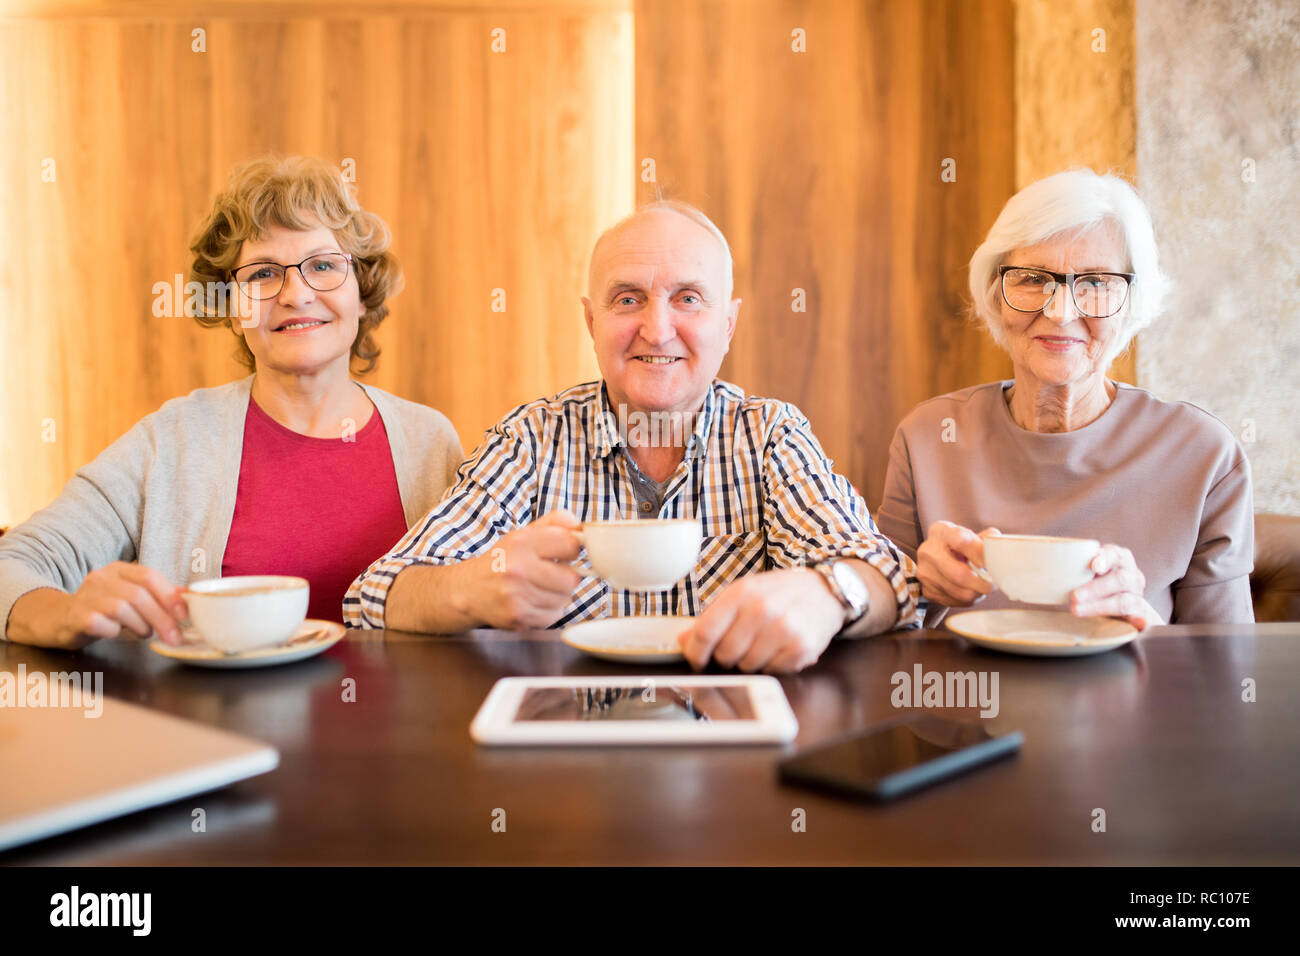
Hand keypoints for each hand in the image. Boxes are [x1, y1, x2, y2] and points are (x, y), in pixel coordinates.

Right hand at [58, 562, 187, 647]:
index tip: (184, 614)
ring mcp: (86, 596)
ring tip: (144, 633)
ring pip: (122, 609)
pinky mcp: (76, 616)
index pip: (149, 576)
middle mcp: (101, 578)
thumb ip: (155, 595)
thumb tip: (185, 596)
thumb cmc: (101, 609)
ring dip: (140, 625)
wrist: (57, 618)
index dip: (169, 595)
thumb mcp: (129, 597)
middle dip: (161, 618)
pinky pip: (102, 624)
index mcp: (118, 570)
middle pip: (138, 595)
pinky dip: (116, 632)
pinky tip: (117, 633)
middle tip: (174, 636)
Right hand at [465, 509, 583, 628]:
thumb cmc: (502, 560)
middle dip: (566, 577)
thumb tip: (580, 526)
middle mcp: (517, 569)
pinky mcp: (517, 617)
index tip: (564, 553)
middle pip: (571, 579)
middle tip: (552, 574)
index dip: (572, 549)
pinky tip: (533, 602)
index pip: (569, 544)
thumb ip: (555, 522)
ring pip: (564, 599)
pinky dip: (549, 610)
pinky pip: (554, 616)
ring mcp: (516, 596)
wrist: (468, 590)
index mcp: (521, 542)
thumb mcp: (524, 534)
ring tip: (540, 588)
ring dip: (558, 595)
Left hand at [678, 568, 843, 673]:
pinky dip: (773, 664)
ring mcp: (782, 630)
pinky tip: (781, 647)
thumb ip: (713, 616)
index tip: (696, 658)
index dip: (695, 651)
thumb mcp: (744, 593)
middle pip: (724, 654)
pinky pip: (771, 671)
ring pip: (746, 666)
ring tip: (764, 642)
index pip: (705, 632)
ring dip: (751, 660)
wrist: (825, 591)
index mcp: (741, 593)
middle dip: (727, 655)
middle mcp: (761, 610)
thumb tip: (682, 639)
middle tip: (740, 643)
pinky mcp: (800, 648)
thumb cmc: (779, 593)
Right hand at [916, 521, 999, 606]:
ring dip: (978, 592)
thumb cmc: (958, 545)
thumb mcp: (970, 535)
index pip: (962, 542)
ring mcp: (925, 573)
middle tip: (995, 584)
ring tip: (984, 586)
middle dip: (982, 583)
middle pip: (959, 574)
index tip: (993, 562)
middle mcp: (928, 551)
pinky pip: (956, 601)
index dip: (981, 554)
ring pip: (960, 592)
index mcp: (941, 531)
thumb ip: (986, 539)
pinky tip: (971, 590)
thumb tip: (996, 547)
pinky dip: (968, 599)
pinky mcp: (927, 591)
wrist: (936, 559)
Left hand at [1070, 544, 1162, 630]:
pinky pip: (1143, 618)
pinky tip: (1138, 623)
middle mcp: (1132, 575)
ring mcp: (1138, 595)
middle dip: (1094, 588)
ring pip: (1124, 600)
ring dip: (1099, 606)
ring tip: (1077, 610)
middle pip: (1119, 579)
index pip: (1115, 554)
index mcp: (1120, 559)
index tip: (1093, 566)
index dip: (1105, 558)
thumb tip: (1044, 565)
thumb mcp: (1087, 572)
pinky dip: (1140, 620)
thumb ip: (1074, 568)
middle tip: (1073, 596)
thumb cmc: (1095, 582)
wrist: (1121, 604)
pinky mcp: (1141, 614)